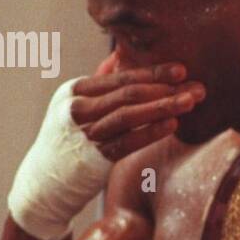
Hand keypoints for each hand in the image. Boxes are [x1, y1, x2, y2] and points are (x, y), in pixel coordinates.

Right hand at [70, 55, 205, 160]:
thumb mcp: (72, 106)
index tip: (181, 70)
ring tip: (190, 102)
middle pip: (127, 94)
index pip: (119, 77)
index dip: (152, 72)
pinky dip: (149, 132)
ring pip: (128, 116)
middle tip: (196, 86)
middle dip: (164, 89)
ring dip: (162, 107)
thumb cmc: (67, 140)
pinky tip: (171, 125)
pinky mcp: (92, 159)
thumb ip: (98, 84)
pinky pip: (126, 143)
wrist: (43, 182)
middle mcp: (76, 109)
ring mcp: (83, 133)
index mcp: (74, 91)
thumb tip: (118, 57)